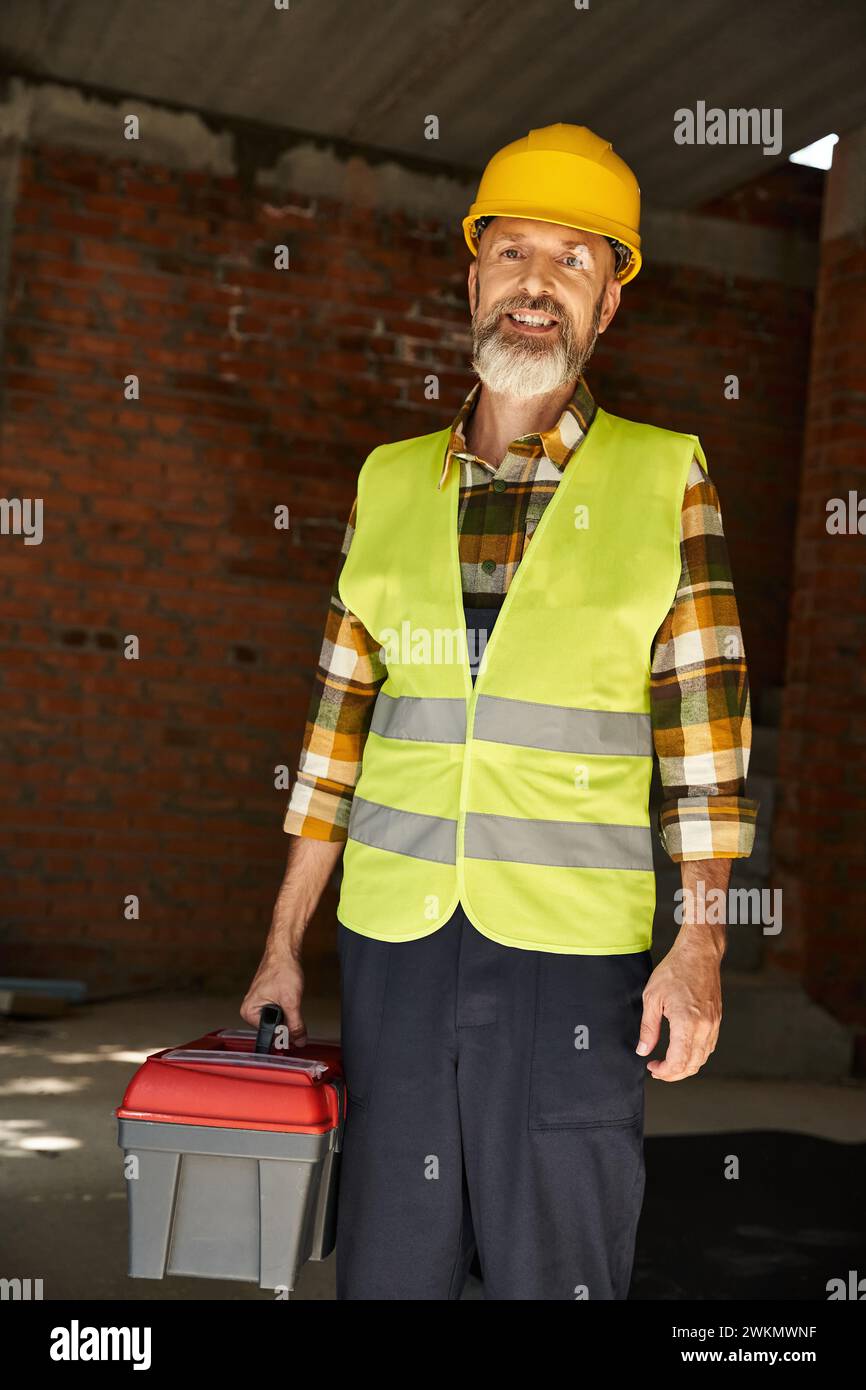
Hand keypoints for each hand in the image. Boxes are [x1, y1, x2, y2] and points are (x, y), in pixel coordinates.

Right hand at [240, 944, 306, 1046]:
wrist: (285, 952)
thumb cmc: (282, 969)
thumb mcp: (291, 1001)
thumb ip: (295, 1024)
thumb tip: (299, 1041)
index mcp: (249, 1012)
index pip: (269, 1034)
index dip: (284, 1031)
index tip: (294, 1027)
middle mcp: (250, 1009)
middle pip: (274, 1028)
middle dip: (287, 1020)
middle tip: (290, 1002)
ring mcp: (259, 1004)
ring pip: (279, 1020)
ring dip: (288, 1012)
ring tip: (288, 995)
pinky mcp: (267, 1000)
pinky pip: (280, 1012)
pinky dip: (288, 1007)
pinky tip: (288, 995)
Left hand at [636, 928, 722, 1080]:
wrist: (699, 954)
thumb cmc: (675, 970)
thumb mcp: (652, 997)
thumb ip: (648, 1028)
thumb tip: (643, 1050)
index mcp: (687, 1023)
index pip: (678, 1062)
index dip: (664, 1071)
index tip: (652, 1067)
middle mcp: (705, 1027)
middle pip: (692, 1065)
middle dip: (674, 1073)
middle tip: (658, 1069)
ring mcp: (714, 1024)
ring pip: (702, 1058)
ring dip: (685, 1066)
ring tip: (668, 1063)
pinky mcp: (717, 1020)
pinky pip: (708, 1047)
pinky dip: (696, 1055)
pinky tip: (682, 1050)